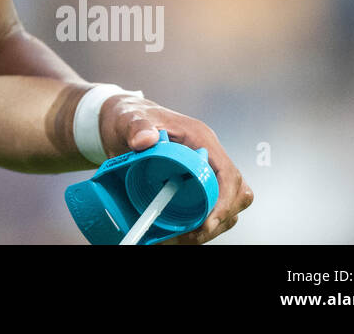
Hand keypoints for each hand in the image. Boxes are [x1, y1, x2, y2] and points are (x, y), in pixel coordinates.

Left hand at [98, 94, 253, 244]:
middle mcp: (208, 157)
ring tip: (180, 238)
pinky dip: (195, 225)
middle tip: (192, 235)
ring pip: (224, 205)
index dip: (223, 201)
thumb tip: (145, 140)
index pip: (228, 173)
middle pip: (235, 192)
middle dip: (220, 218)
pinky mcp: (191, 185)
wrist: (118, 123)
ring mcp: (202, 171)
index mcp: (200, 139)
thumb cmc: (129, 116)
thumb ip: (136, 127)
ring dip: (209, 226)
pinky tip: (175, 233)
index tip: (206, 222)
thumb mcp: (128, 118)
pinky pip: (205, 208)